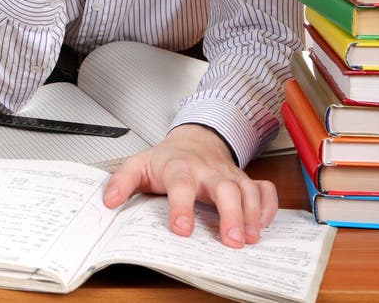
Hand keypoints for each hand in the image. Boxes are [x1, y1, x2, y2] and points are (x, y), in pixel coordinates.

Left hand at [103, 123, 277, 246]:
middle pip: (224, 187)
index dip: (182, 206)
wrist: (195, 137)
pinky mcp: (244, 179)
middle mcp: (208, 171)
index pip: (181, 183)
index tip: (182, 229)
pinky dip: (269, 205)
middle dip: (231, 213)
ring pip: (247, 189)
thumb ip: (123, 181)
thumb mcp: (139, 164)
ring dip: (252, 213)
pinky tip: (264, 224)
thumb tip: (109, 200)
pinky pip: (264, 188)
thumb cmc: (168, 158)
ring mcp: (229, 174)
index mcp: (180, 168)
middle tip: (233, 239)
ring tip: (251, 238)